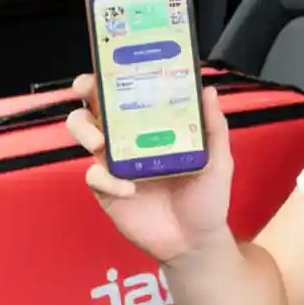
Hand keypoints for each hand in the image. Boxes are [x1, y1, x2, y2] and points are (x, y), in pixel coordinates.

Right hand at [66, 75, 233, 264]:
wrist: (195, 242)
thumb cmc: (207, 197)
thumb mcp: (218, 160)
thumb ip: (214, 127)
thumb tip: (208, 90)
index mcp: (154, 126)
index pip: (129, 92)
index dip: (115, 75)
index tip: (110, 62)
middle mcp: (129, 138)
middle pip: (96, 105)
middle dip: (86, 93)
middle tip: (89, 90)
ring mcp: (115, 164)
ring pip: (85, 134)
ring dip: (86, 131)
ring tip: (101, 142)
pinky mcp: (107, 191)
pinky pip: (95, 177)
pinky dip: (107, 180)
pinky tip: (129, 189)